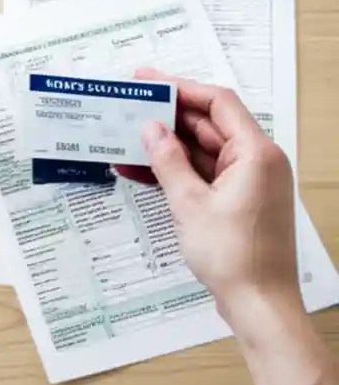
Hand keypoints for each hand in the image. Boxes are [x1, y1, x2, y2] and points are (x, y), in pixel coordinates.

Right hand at [118, 68, 302, 326]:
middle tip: (130, 106)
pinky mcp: (239, 202)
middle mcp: (258, 161)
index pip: (218, 103)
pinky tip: (140, 169)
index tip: (148, 81)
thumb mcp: (189, 203)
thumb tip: (151, 129)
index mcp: (256, 153)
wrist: (259, 303)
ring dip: (167, 146)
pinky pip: (204, 175)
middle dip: (168, 116)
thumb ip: (168, 161)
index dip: (182, 89)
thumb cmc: (233, 255)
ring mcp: (249, 182)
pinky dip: (176, 171)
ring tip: (125, 138)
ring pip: (203, 151)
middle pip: (209, 125)